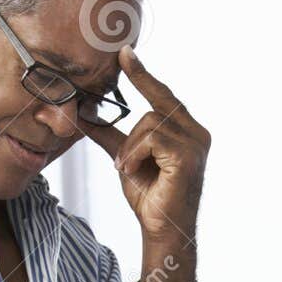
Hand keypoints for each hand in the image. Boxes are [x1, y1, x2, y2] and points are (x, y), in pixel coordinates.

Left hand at [83, 45, 208, 281]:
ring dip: (130, 146)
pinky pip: (151, 137)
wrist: (160, 229)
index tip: (125, 52)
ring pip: (151, 121)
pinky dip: (135, 153)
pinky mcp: (187, 155)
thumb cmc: (150, 197)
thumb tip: (84, 115)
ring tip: (127, 168)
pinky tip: (133, 170)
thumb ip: (110, 136)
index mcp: (187, 130)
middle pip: (158, 103)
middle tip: (121, 138)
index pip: (164, 95)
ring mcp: (196, 143)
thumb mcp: (125, 157)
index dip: (143, 74)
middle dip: (132, 125)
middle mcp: (197, 132)